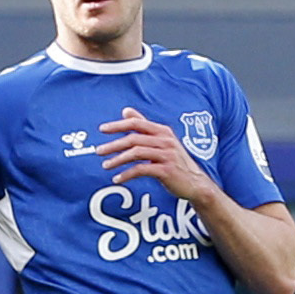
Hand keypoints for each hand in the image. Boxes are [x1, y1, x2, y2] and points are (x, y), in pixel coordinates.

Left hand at [97, 107, 212, 203]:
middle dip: (113, 145)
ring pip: (136, 153)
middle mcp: (166, 141)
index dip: (118, 125)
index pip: (137, 123)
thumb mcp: (161, 141)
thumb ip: (144, 126)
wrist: (195, 183)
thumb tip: (125, 110)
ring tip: (105, 166)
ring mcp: (167, 155)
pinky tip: (118, 179)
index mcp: (163, 131)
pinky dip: (127, 174)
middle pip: (134, 139)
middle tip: (98, 151)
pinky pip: (142, 169)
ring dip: (118, 160)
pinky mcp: (167, 170)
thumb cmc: (175, 161)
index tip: (102, 129)